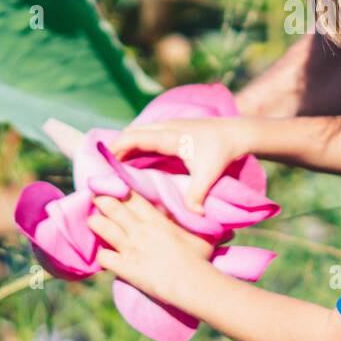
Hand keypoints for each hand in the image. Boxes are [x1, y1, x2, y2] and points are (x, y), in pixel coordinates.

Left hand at [86, 192, 214, 300]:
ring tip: (93, 221)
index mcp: (156, 220)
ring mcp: (130, 248)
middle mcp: (139, 230)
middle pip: (112, 207)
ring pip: (101, 227)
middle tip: (95, 196)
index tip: (111, 184)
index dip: (118, 188)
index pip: (131, 197)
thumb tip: (197, 212)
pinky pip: (103, 256)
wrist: (191, 284)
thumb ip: (190, 222)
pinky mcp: (124, 268)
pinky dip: (101, 254)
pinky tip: (105, 253)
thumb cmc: (199, 259)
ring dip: (95, 223)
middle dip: (100, 199)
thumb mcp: (199, 233)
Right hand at [109, 118, 250, 212]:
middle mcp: (165, 127)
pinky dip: (137, 145)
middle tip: (105, 169)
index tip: (104, 163)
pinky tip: (134, 161)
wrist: (236, 132)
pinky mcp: (172, 129)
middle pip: (132, 133)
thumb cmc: (221, 151)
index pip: (134, 137)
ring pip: (139, 132)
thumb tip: (195, 214)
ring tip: (115, 168)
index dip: (116, 148)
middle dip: (117, 149)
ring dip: (126, 146)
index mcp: (169, 137)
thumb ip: (198, 194)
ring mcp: (168, 126)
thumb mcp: (209, 174)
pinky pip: (147, 135)